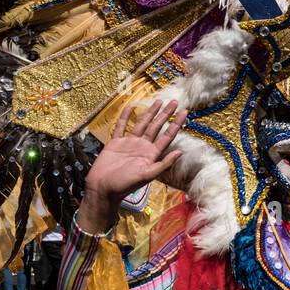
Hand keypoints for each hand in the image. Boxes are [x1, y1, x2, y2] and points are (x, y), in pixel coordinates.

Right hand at [81, 99, 186, 231]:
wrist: (103, 188)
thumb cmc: (125, 185)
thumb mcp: (147, 175)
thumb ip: (163, 164)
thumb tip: (180, 152)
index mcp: (151, 154)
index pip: (167, 136)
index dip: (176, 124)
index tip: (185, 112)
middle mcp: (142, 146)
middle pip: (156, 126)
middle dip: (165, 114)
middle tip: (174, 101)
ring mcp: (129, 143)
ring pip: (142, 123)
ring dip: (150, 112)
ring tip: (158, 101)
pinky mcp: (115, 143)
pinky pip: (121, 126)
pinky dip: (125, 117)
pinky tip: (130, 107)